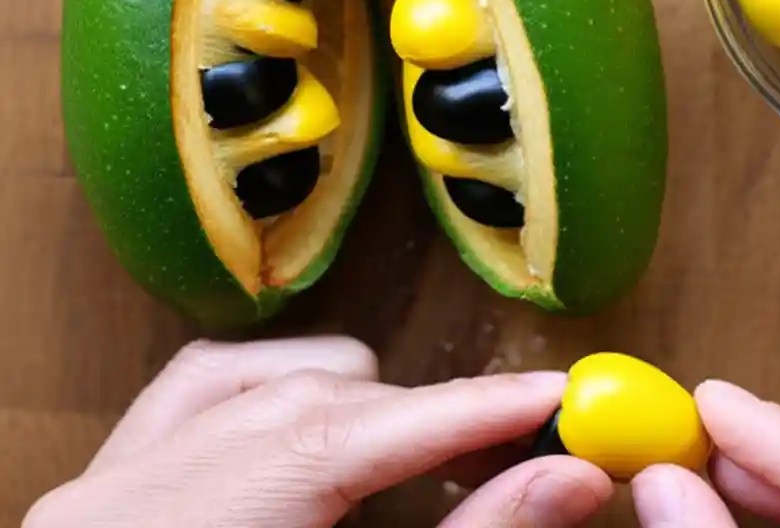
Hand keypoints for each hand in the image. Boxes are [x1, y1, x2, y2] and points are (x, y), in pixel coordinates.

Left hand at [23, 336, 612, 527]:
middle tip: (526, 445)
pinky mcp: (114, 480)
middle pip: (315, 405)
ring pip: (270, 384)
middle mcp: (125, 497)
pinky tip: (338, 428)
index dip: (462, 411)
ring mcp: (109, 482)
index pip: (343, 437)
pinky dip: (294, 392)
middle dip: (432, 419)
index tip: (551, 397)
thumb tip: (567, 479)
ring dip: (369, 407)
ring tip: (437, 456)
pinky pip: (215, 389)